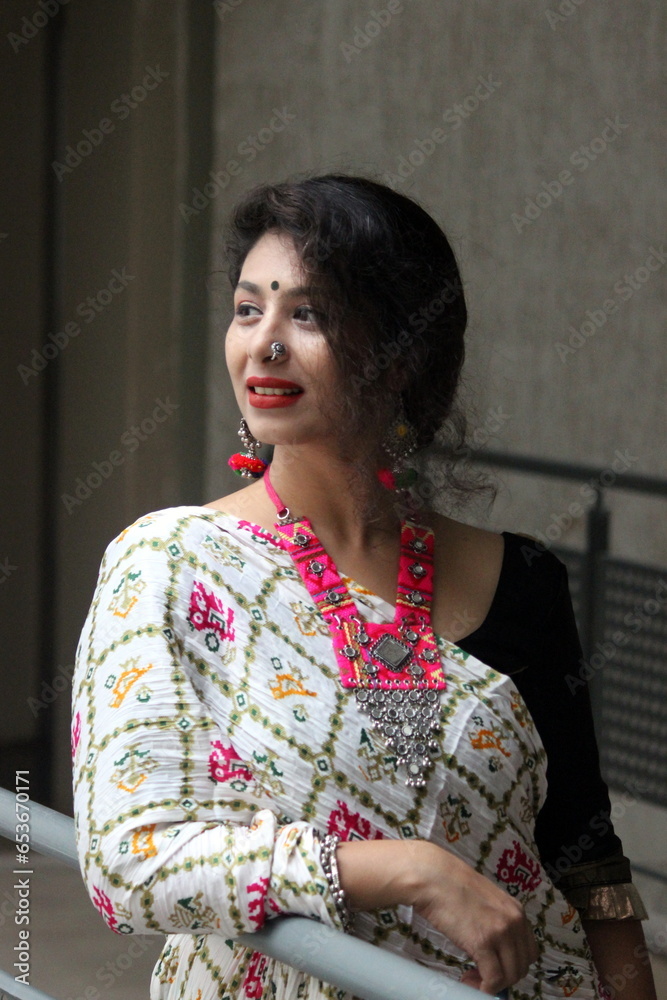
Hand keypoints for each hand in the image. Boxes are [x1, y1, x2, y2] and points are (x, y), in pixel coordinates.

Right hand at [337, 838, 537, 995]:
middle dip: (504, 977)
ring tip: (472, 977)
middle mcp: (514, 921)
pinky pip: (493, 979)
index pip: (529, 951)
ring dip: (493, 984)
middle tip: (482, 975)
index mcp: (516, 910)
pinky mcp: (482, 942)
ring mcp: (500, 932)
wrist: (433, 876)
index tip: (496, 967)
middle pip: (522, 966)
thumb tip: (495, 949)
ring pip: (510, 976)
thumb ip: (496, 921)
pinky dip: (484, 987)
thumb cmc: (452, 885)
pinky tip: (468, 979)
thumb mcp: (485, 901)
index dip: (513, 965)